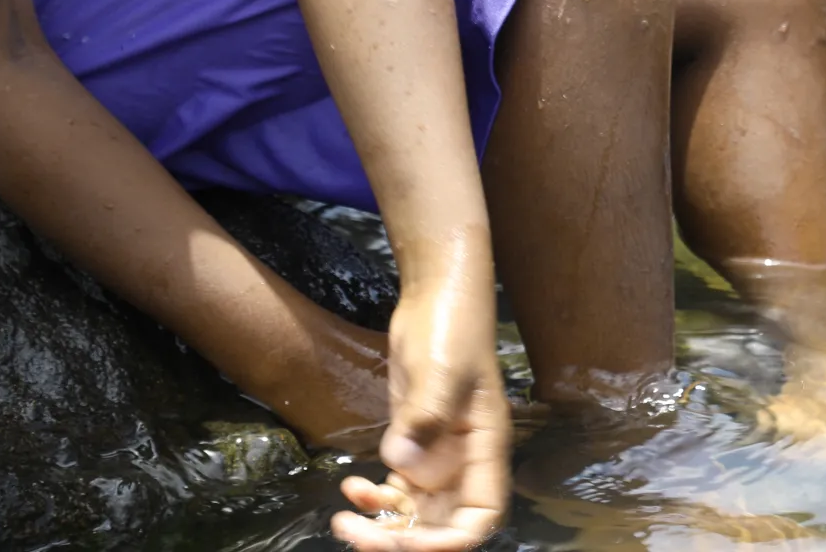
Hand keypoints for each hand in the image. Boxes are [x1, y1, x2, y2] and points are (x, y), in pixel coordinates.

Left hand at [331, 278, 510, 551]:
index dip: (449, 542)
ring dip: (380, 528)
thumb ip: (426, 417)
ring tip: (341, 520)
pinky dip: (372, 500)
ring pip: (414, 516)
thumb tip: (401, 464)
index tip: (408, 544)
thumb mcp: (441, 369)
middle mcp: (463, 464)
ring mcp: (437, 458)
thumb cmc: (451, 328)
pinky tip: (350, 487)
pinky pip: (395, 491)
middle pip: (441, 526)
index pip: (479, 517)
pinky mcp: (412, 445)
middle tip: (356, 537)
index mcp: (485, 450)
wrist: (434, 298)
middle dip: (402, 542)